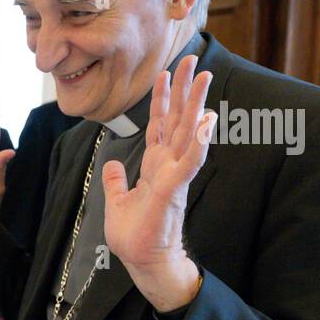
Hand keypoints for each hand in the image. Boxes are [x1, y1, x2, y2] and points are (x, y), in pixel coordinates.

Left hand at [102, 55, 213, 311]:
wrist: (143, 261)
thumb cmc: (134, 235)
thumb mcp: (116, 201)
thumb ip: (116, 180)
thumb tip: (112, 163)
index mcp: (154, 166)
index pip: (158, 125)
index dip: (162, 99)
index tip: (165, 72)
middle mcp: (168, 165)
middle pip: (177, 120)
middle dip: (183, 89)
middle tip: (191, 58)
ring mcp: (174, 176)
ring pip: (188, 133)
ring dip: (196, 104)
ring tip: (204, 77)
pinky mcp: (174, 190)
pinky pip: (190, 161)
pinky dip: (199, 141)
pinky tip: (208, 120)